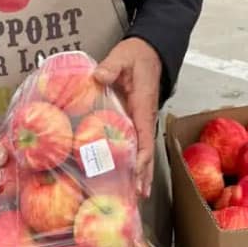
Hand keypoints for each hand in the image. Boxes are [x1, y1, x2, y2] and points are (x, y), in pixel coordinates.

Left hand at [94, 37, 161, 198]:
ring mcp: (142, 118)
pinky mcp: (137, 117)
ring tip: (136, 193)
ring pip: (143, 148)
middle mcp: (146, 116)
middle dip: (144, 172)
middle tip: (138, 196)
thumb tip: (98, 77)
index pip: (145, 135)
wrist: (149, 50)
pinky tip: (128, 172)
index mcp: (143, 105)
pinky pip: (137, 141)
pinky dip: (135, 158)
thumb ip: (111, 67)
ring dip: (141, 170)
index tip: (138, 174)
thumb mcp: (122, 57)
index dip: (143, 156)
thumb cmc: (136, 55)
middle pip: (147, 149)